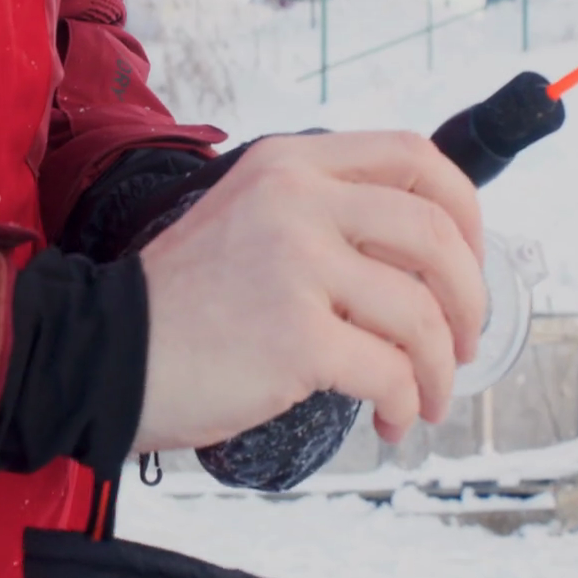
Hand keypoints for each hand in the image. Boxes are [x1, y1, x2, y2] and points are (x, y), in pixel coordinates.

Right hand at [134, 131, 485, 452]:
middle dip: (470, 299)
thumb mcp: (248, 217)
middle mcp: (298, 201)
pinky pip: (391, 372)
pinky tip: (390, 421)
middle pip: (435, 235)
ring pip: (422, 314)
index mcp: (291, 164)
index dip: (464, 208)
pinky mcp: (296, 337)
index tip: (471, 257)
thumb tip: (421, 253)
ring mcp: (297, 266)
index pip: (413, 155)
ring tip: (429, 399)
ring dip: (442, 368)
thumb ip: (321, 214)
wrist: (106, 354)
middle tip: (465, 342)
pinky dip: (405, 405)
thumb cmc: (182, 304)